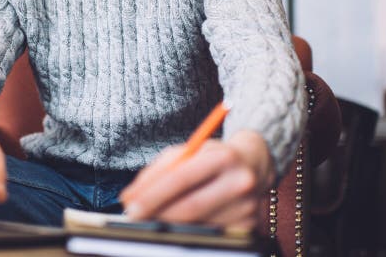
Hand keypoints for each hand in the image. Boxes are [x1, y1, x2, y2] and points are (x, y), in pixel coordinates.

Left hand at [119, 130, 274, 229]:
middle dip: (156, 214)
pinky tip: (177, 225)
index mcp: (223, 157)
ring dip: (169, 225)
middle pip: (189, 208)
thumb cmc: (213, 155)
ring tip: (151, 218)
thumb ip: (159, 170)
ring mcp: (247, 208)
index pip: (182, 179)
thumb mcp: (189, 151)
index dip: (153, 195)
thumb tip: (130, 198)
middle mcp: (239, 183)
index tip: (130, 206)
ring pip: (197, 225)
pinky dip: (187, 231)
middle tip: (134, 217)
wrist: (255, 162)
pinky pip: (208, 234)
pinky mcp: (248, 227)